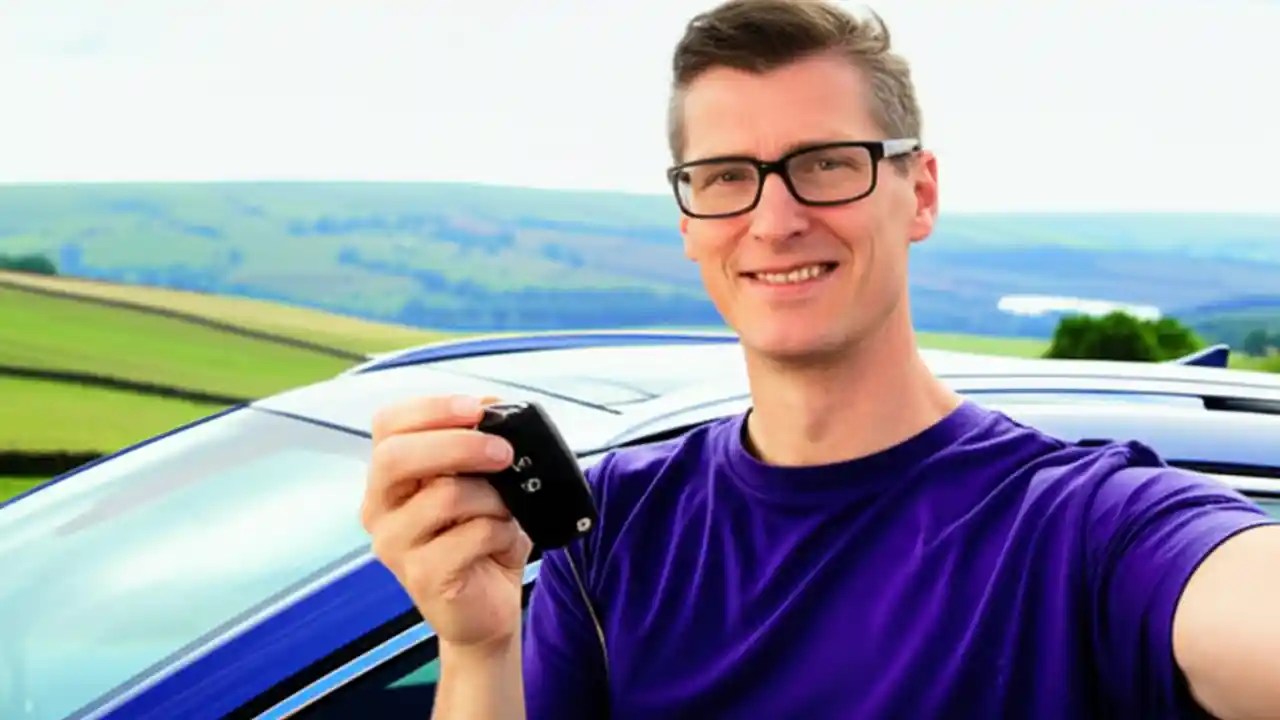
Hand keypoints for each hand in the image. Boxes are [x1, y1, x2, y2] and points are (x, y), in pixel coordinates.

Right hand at [362, 394, 532, 652]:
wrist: (487, 609)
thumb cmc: (481, 538)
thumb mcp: (482, 483)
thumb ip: (480, 446)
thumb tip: (495, 407)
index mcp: (389, 477)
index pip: (388, 425)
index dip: (431, 409)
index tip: (476, 408)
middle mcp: (379, 508)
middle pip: (397, 457)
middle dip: (458, 444)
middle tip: (502, 451)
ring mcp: (394, 545)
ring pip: (445, 496)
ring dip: (493, 497)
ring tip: (506, 512)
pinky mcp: (421, 577)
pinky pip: (471, 535)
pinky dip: (500, 532)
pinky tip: (501, 544)